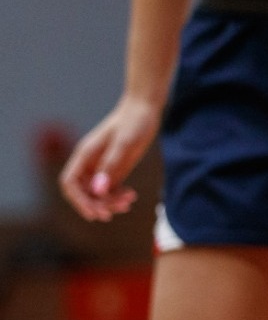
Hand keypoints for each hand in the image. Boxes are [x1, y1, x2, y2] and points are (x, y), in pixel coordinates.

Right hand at [58, 98, 160, 221]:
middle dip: (96, 204)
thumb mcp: (124, 143)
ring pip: (98, 193)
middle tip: (114, 211)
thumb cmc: (133, 121)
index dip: (78, 200)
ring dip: (110, 202)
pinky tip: (130, 197)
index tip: (93, 211)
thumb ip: (110, 166)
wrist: (145, 107)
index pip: (70, 183)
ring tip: (128, 202)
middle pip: (83, 192)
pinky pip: (111, 189)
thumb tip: (97, 190)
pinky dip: (118, 196)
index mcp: (85, 155)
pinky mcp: (116, 168)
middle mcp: (90, 163)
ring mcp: (102, 166)